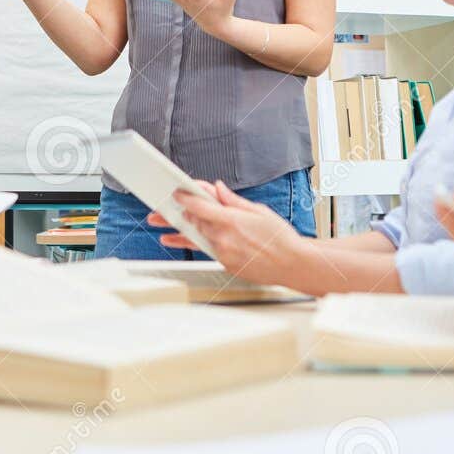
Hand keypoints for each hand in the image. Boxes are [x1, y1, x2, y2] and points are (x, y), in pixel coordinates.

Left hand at [148, 179, 306, 284]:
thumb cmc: (280, 238)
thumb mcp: (259, 211)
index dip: (185, 198)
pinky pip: (207, 250)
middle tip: (161, 208)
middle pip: (194, 222)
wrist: (292, 264)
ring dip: (178, 233)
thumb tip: (217, 188)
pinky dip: (195, 244)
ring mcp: (224, 253)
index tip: (176, 193)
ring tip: (161, 231)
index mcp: (232, 220)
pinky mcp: (225, 264)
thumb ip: (234, 200)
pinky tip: (176, 242)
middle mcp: (225, 237)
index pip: (201, 206)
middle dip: (178, 214)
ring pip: (197, 238)